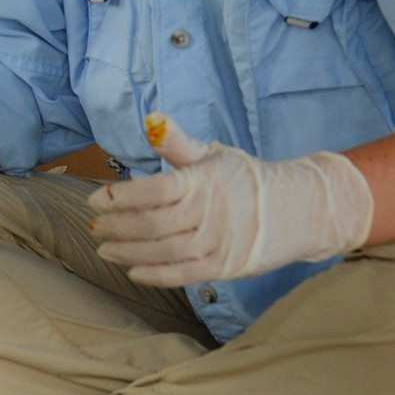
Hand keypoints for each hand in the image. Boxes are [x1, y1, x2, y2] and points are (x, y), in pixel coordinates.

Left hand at [87, 112, 373, 286]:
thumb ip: (178, 143)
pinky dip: (155, 274)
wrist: (301, 209)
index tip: (95, 200)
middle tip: (93, 226)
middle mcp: (209, 213)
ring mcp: (218, 243)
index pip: (153, 190)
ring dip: (128, 253)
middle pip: (152, 224)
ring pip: (164, 251)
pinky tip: (132, 271)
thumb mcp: (213, 155)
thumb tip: (151, 120)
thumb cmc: (247, 178)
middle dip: (117, 227)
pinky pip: (183, 275)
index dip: (119, 197)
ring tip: (104, 249)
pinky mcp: (225, 268)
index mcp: (202, 181)